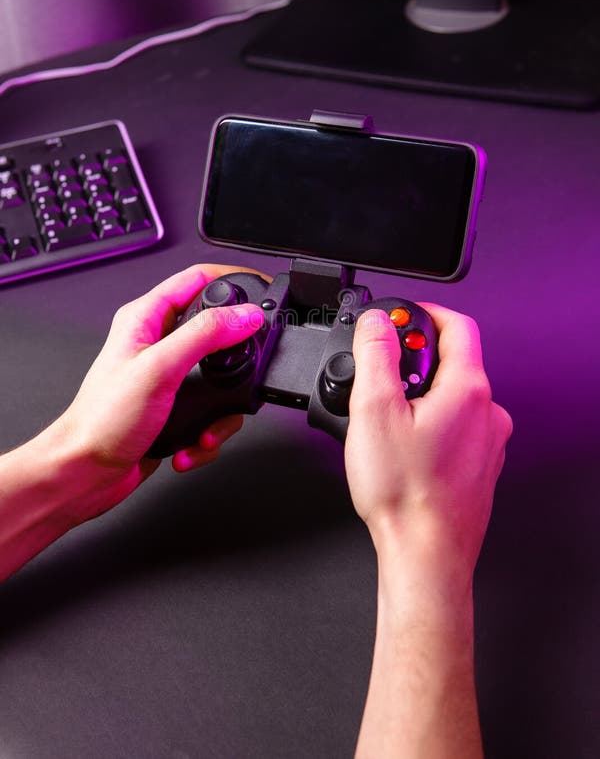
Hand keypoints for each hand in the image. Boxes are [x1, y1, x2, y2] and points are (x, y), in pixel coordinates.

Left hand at [55, 264, 264, 523]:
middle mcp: (157, 342)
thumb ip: (205, 335)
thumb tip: (245, 315)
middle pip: (217, 330)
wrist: (87, 474)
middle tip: (244, 372)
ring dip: (222, 409)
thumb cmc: (103, 420)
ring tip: (210, 425)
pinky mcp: (176, 408)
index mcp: (146, 318)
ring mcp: (168, 377)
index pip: (197, 279)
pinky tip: (195, 442)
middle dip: (236, 358)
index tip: (261, 290)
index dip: (232, 280)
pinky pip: (212, 411)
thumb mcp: (160, 368)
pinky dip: (210, 431)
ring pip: (220, 377)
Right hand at [347, 306, 512, 758]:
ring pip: (453, 398)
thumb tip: (376, 323)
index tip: (401, 316)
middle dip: (413, 360)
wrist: (425, 554)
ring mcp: (488, 443)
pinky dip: (430, 423)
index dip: (424, 313)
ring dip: (420, 394)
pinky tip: (402, 447)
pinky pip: (456, 428)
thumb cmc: (404, 493)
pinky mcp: (479, 467)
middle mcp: (488, 412)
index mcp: (468, 389)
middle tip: (379, 372)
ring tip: (383, 418)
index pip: (457, 325)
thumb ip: (375, 354)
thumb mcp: (373, 409)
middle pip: (453, 362)